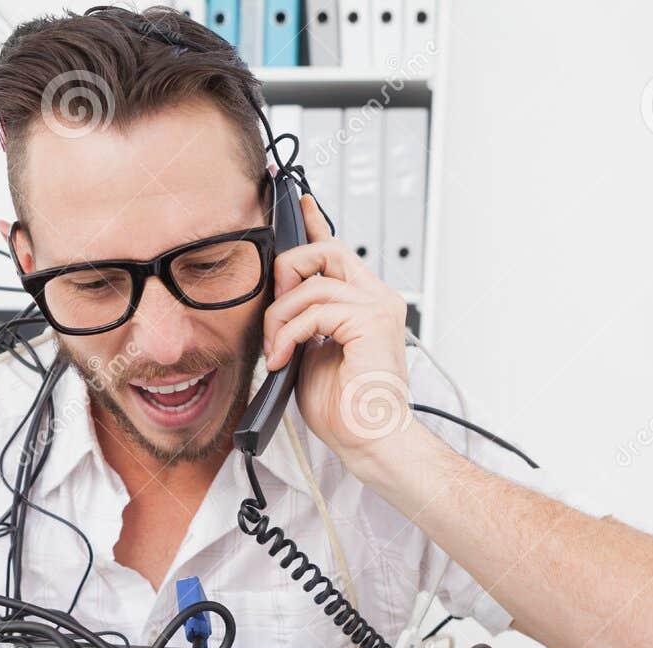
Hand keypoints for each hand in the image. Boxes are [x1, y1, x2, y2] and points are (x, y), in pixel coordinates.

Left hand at [262, 194, 413, 474]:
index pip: (338, 250)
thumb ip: (301, 321)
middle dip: (288, 272)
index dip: (315, 222)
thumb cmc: (345, 410)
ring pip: (312, 281)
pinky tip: (283, 357)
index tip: (298, 202)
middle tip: (275, 312)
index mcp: (366, 303)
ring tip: (276, 350)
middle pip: (325, 250)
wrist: (369, 440)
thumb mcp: (309, 354)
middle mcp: (377, 299)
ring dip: (281, 317)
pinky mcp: (371, 320)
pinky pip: (314, 309)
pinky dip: (290, 333)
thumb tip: (278, 304)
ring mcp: (377, 307)